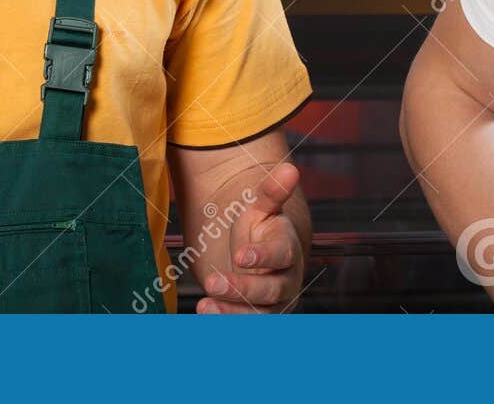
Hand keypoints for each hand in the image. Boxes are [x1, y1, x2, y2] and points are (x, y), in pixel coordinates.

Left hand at [197, 162, 304, 313]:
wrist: (257, 256)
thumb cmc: (259, 228)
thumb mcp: (261, 207)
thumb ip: (272, 191)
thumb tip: (289, 168)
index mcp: (288, 249)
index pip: (282, 255)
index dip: (263, 256)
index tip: (240, 254)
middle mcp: (286, 281)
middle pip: (270, 291)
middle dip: (242, 288)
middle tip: (212, 281)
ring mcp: (273, 304)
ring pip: (259, 316)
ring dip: (232, 314)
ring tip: (204, 306)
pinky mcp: (258, 318)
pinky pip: (245, 326)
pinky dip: (227, 324)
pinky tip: (206, 316)